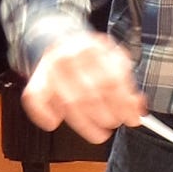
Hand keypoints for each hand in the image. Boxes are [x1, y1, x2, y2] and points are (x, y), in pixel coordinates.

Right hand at [22, 31, 144, 144]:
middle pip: (91, 94)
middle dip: (107, 117)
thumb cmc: (87, 56)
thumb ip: (126, 84)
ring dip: (86, 125)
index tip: (132, 118)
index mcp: (94, 47)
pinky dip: (44, 115)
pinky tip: (54, 122)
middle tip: (114, 124)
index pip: (112, 80)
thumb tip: (138, 110)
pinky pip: (35, 99)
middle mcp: (71, 55)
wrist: (57, 38)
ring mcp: (51, 67)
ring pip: (69, 102)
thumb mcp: (112, 60)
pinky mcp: (36, 77)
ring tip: (100, 133)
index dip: (124, 104)